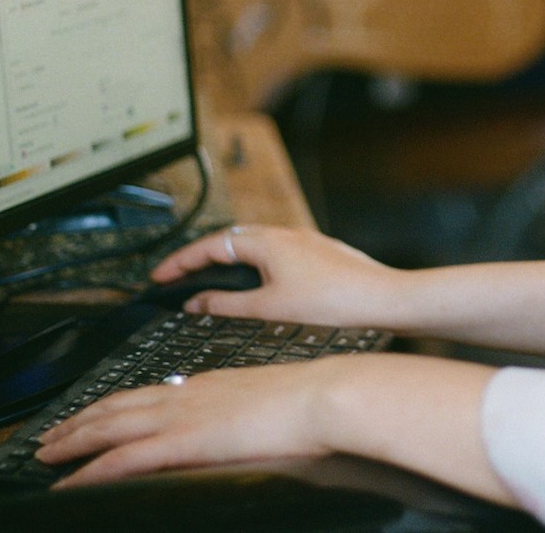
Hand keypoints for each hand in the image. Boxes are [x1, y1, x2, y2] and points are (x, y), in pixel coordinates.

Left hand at [36, 353, 511, 504]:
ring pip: (110, 425)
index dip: (115, 405)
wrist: (327, 395)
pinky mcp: (185, 440)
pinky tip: (70, 482)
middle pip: (118, 404)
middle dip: (79, 421)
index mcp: (211, 384)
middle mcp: (189, 393)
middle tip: (48, 436)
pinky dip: (91, 470)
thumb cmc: (315, 403)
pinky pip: (124, 457)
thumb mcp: (272, 407)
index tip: (94, 415)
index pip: (149, 393)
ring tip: (44, 455)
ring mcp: (184, 414)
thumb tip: (240, 432)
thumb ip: (247, 417)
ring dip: (72, 440)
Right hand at [154, 225, 403, 326]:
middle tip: (179, 276)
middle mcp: (286, 234)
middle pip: (230, 238)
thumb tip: (196, 303)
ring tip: (211, 282)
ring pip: (255, 244)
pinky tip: (259, 286)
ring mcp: (306, 241)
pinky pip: (276, 253)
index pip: (210, 245)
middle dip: (201, 257)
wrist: (386, 301)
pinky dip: (255, 266)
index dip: (179, 261)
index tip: (158, 276)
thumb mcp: (268, 309)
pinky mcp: (322, 254)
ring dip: (229, 260)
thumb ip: (226, 305)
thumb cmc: (335, 303)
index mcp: (267, 241)